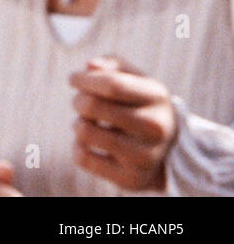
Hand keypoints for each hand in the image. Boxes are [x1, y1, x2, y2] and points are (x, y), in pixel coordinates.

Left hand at [69, 56, 177, 190]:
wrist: (170, 149)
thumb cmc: (141, 104)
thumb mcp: (135, 78)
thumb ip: (112, 65)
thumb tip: (90, 67)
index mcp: (157, 97)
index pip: (111, 85)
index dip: (84, 80)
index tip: (74, 79)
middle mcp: (156, 127)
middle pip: (93, 106)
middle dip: (78, 100)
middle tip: (82, 102)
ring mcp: (145, 156)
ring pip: (85, 132)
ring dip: (78, 123)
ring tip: (89, 122)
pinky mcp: (131, 179)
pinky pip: (84, 158)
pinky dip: (78, 147)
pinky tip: (90, 143)